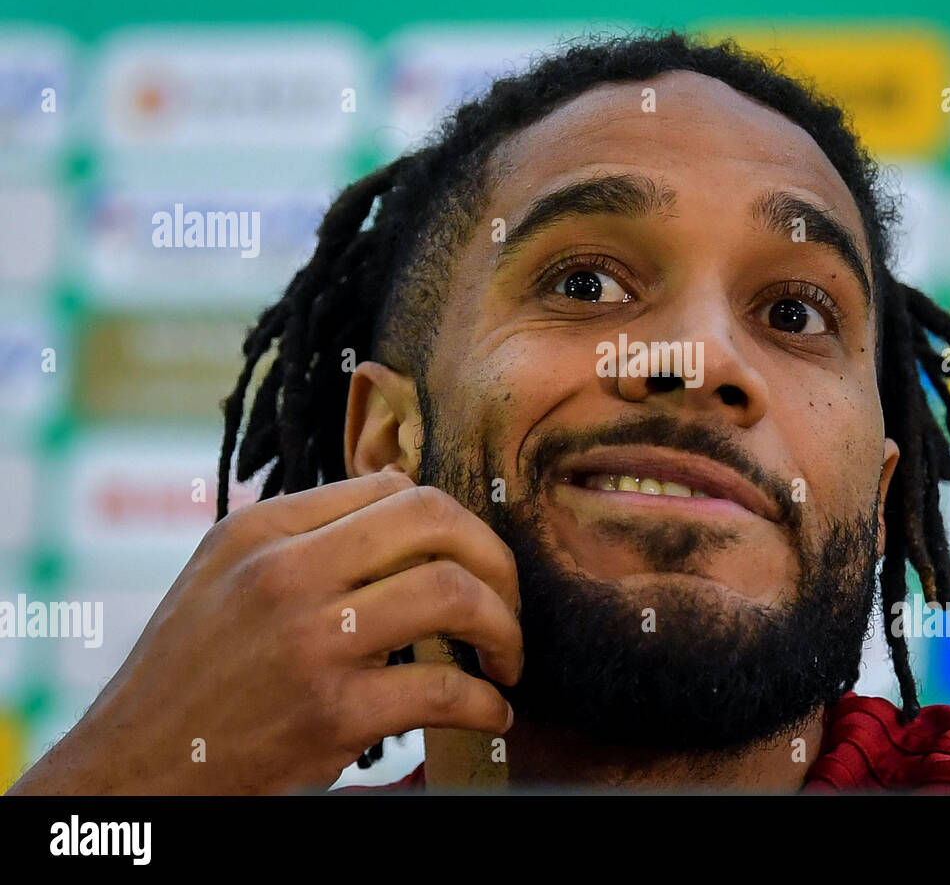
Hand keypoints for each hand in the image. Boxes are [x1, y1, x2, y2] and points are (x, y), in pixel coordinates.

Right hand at [7, 471, 521, 794]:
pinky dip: (488, 704)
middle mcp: (284, 573)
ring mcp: (309, 642)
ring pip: (454, 592)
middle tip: (508, 604)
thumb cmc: (187, 675)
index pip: (394, 488)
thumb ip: (302, 534)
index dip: (454, 523)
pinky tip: (491, 712)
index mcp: (260, 531)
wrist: (129, 774)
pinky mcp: (332, 714)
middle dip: (496, 559)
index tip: (473, 563)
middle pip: (435, 520)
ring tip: (505, 659)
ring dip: (504, 628)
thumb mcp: (221, 577)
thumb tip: (400, 491)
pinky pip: (447, 690)